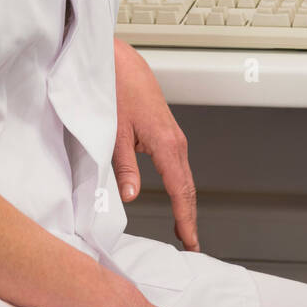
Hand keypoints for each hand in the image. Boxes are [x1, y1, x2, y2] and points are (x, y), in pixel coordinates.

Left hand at [112, 37, 198, 251]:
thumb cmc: (117, 89)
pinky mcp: (167, 132)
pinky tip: (176, 197)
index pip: (181, 190)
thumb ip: (124, 166)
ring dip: (186, 202)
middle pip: (188, 187)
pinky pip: (178, 165)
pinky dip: (180, 186)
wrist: (120, 61)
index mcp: (165, 142)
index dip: (185, 218)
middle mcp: (175, 140)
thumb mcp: (115, 131)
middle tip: (191, 245)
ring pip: (185, 176)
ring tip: (184, 229)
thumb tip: (130, 196)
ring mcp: (174, 135)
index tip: (190, 241)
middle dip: (190, 217)